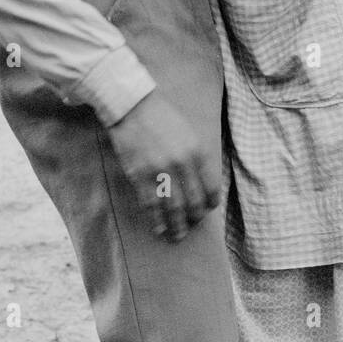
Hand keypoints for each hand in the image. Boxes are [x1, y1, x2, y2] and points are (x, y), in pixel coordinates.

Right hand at [107, 90, 220, 243]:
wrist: (132, 105)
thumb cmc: (162, 116)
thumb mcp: (189, 132)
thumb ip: (196, 156)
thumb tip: (201, 181)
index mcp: (197, 151)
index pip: (210, 188)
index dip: (210, 203)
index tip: (206, 209)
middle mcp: (182, 164)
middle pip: (193, 202)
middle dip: (194, 218)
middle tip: (191, 225)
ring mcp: (160, 171)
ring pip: (173, 208)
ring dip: (177, 226)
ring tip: (177, 236)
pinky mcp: (140, 176)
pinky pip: (151, 204)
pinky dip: (157, 220)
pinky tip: (159, 228)